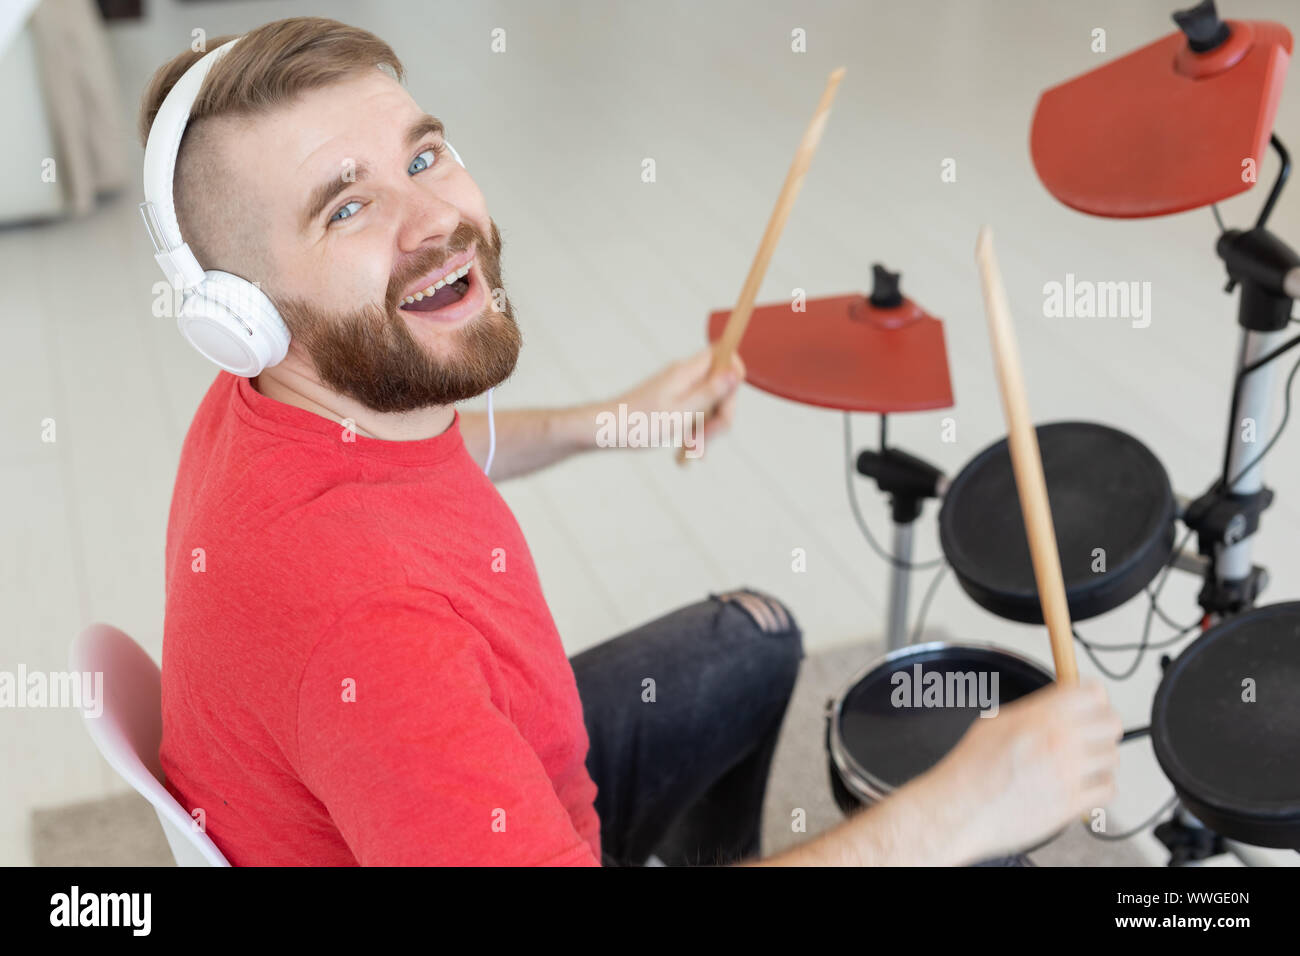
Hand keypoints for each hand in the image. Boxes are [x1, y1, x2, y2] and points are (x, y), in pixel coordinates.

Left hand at [611, 346, 745, 453]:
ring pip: (710, 402)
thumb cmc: (637, 424)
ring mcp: (679, 388)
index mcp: (686, 372)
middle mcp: (684, 375)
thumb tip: (735, 371)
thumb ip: (709, 393)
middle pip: (721, 385)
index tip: (727, 403)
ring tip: (694, 450)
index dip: (734, 374)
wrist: (604, 430)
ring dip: (708, 428)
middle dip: (721, 413)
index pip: (723, 354)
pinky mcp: (673, 401)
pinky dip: (696, 430)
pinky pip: (695, 412)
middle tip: (707, 438)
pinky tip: (689, 449)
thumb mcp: (680, 413)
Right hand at [922, 679, 1121, 862]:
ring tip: (1082, 762)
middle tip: (1091, 732)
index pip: (1093, 692)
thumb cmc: (972, 768)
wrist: (961, 807)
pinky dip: (1100, 786)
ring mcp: (1069, 774)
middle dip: (1103, 726)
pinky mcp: (1073, 804)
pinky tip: (1084, 784)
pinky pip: (1109, 789)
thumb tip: (1060, 705)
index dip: (1094, 696)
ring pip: (1113, 756)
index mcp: (1041, 716)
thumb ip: (1036, 711)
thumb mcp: (997, 721)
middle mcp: (1060, 741)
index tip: (1091, 702)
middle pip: (1112, 723)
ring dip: (1100, 758)